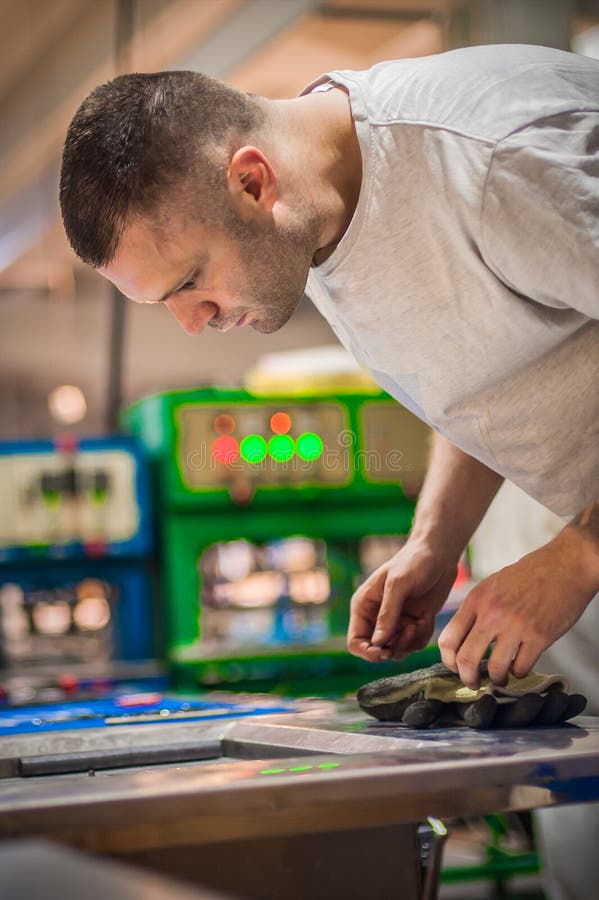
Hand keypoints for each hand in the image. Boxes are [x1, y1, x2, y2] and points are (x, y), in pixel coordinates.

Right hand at [347, 539, 458, 661]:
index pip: (356, 641)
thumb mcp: (398, 585)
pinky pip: (414, 644)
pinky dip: (421, 637)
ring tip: (417, 624)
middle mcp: (377, 617)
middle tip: (407, 634)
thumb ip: (387, 614)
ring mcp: (396, 622)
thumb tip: (378, 642)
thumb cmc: (414, 562)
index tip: (384, 652)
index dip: (367, 652)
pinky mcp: (413, 623)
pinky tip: (426, 620)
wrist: (439, 554)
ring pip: (397, 651)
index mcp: (364, 606)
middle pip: (377, 650)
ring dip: (408, 643)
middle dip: (392, 648)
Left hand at [438, 527, 598, 689]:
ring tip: (500, 677)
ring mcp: (516, 626)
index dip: (449, 661)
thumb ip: (476, 610)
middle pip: (466, 660)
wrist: (564, 565)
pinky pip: (522, 668)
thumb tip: (461, 639)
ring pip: (495, 669)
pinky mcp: (539, 636)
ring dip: (497, 679)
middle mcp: (492, 614)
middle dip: (467, 679)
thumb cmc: (529, 575)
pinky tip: (520, 665)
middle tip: (473, 683)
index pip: (447, 640)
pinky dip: (519, 672)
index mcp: (476, 600)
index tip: (456, 668)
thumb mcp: (492, 585)